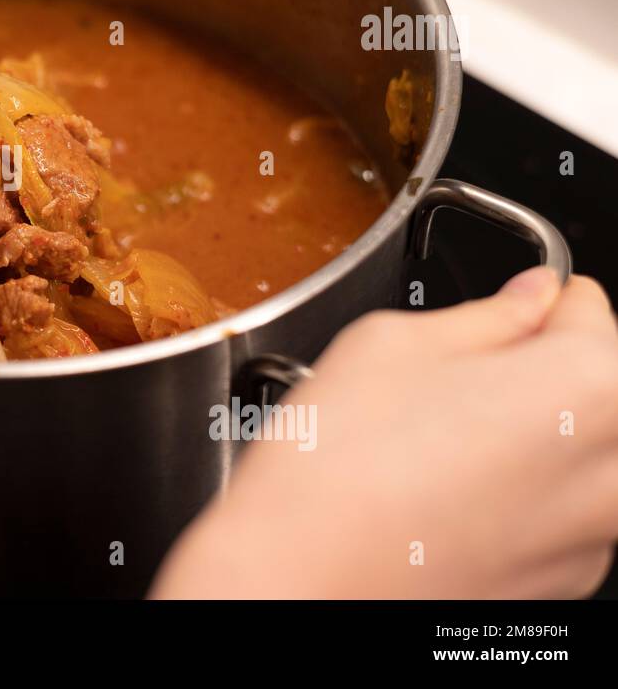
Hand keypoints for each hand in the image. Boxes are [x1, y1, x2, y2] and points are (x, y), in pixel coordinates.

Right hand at [151, 267, 617, 598]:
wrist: (300, 579)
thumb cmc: (334, 468)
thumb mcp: (390, 341)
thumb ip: (484, 315)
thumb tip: (526, 300)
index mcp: (588, 386)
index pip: (595, 310)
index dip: (536, 303)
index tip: (500, 312)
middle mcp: (613, 469)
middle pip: (599, 388)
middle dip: (542, 372)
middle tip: (458, 378)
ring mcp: (593, 537)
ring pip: (582, 455)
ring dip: (534, 437)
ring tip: (440, 441)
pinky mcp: (562, 585)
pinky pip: (560, 515)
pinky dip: (519, 496)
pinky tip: (442, 491)